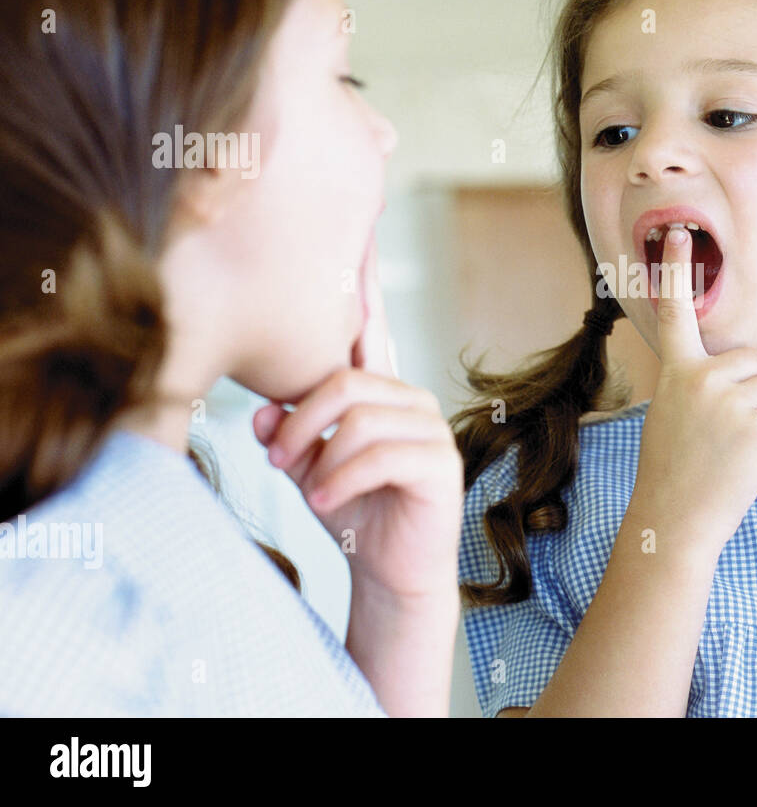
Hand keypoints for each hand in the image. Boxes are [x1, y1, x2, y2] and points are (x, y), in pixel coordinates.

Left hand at [252, 234, 461, 602]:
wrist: (390, 574)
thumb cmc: (352, 515)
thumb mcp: (306, 470)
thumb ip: (288, 435)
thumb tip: (265, 413)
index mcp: (382, 391)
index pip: (372, 330)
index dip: (364, 283)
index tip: (357, 232)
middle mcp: (411, 400)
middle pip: (345, 382)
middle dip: (302, 421)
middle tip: (276, 458)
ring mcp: (431, 429)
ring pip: (359, 420)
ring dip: (319, 460)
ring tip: (306, 490)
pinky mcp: (440, 464)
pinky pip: (377, 456)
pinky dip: (340, 482)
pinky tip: (327, 505)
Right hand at [634, 224, 756, 557]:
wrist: (674, 519)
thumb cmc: (673, 468)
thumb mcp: (670, 414)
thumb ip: (694, 383)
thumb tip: (739, 369)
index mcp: (676, 372)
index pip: (676, 313)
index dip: (678, 271)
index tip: (677, 234)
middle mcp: (702, 378)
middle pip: (751, 360)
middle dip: (746, 391)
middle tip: (718, 430)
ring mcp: (731, 402)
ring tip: (728, 448)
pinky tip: (746, 459)